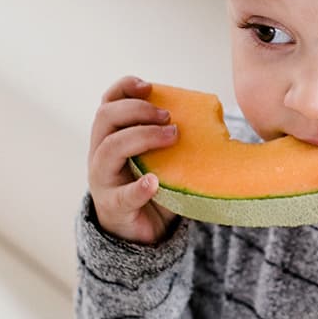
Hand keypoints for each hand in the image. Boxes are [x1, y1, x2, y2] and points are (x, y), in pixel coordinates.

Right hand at [87, 75, 180, 245]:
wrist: (141, 231)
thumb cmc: (153, 185)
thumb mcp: (160, 156)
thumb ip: (172, 136)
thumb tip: (217, 118)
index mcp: (110, 136)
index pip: (108, 102)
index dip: (124, 88)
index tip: (149, 86)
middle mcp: (100, 153)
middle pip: (105, 118)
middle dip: (138, 110)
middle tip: (169, 117)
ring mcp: (102, 180)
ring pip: (109, 150)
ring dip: (142, 137)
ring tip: (172, 137)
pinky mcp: (113, 206)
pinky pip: (121, 195)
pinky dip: (138, 187)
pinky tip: (154, 182)